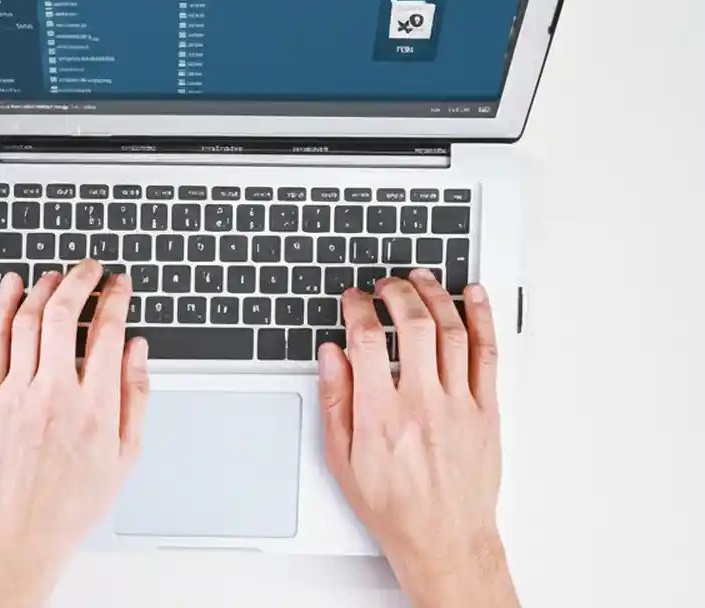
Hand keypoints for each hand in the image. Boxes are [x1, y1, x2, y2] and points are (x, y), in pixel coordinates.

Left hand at [0, 260, 149, 607]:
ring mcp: (17, 394)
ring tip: (56, 275)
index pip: (107, 333)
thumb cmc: (71, 502)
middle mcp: (54, 394)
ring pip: (28, 321)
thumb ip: (135, 397)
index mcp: (94, 408)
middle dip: (80, 280)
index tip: (119, 285)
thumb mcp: (125, 456)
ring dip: (44, 288)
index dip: (115, 299)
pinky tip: (11, 288)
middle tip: (90, 268)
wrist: (19, 532)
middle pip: (64, 315)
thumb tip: (137, 350)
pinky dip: (2, 308)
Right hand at [319, 270, 516, 607]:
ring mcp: (459, 404)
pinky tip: (474, 298)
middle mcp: (422, 403)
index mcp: (380, 414)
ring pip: (452, 331)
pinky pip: (487, 354)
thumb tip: (332, 356)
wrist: (443, 539)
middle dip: (396, 292)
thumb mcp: (342, 458)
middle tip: (385, 284)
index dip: (357, 308)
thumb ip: (335, 401)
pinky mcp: (486, 411)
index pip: (368, 340)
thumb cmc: (393, 505)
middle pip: (413, 325)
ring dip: (435, 296)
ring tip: (421, 279)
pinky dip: (482, 319)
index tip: (353, 299)